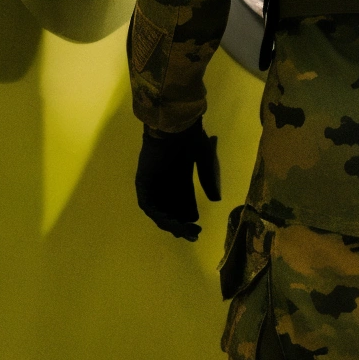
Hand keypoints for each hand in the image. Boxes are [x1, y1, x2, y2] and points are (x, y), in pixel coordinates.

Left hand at [135, 121, 220, 240]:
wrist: (175, 124)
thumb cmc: (190, 137)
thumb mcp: (204, 160)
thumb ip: (207, 180)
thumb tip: (216, 200)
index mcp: (179, 173)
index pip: (183, 201)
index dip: (189, 215)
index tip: (197, 229)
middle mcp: (165, 180)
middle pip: (171, 208)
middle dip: (181, 223)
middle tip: (193, 234)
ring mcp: (153, 181)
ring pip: (159, 209)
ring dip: (170, 222)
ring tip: (184, 231)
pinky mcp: (143, 181)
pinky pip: (147, 204)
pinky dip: (157, 215)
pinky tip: (170, 222)